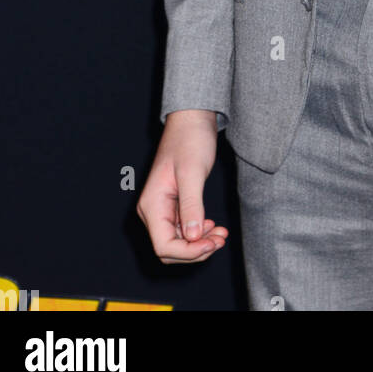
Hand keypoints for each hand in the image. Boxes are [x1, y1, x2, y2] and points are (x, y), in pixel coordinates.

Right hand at [136, 109, 228, 263]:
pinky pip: (183, 229)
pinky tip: (213, 226)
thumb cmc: (190, 139)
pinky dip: (199, 232)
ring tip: (220, 233)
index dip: (188, 252)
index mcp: (152, 204)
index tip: (212, 243)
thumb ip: (191, 205)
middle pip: (170, 248)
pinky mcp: (174, 204)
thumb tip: (192, 237)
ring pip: (178, 241)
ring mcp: (163, 208)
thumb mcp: (193, 172)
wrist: (192, 120)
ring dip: (199, 243)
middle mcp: (153, 210)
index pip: (164, 246)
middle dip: (196, 250)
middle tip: (220, 238)